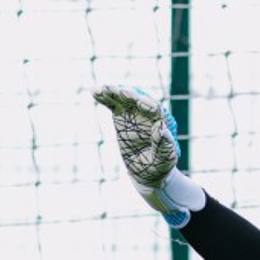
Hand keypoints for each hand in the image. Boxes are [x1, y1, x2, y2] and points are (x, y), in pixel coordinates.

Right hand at [93, 86, 201, 217]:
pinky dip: (104, 97)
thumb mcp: (165, 158)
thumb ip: (164, 145)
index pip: (156, 109)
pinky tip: (94, 91)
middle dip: (130, 95)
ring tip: (102, 88)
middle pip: (139, 99)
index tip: (140, 103)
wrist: (148, 170)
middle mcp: (148, 114)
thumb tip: (161, 127)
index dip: (148, 105)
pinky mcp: (121, 115)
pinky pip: (112, 104)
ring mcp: (134, 113)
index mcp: (162, 122)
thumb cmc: (160, 165)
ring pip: (124, 99)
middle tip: (121, 92)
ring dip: (114, 92)